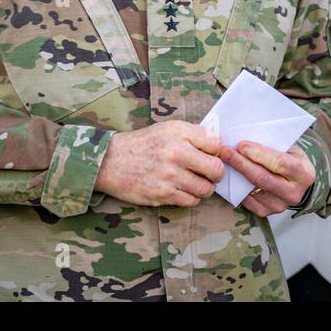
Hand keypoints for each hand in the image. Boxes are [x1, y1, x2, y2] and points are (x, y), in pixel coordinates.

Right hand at [95, 120, 224, 207]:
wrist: (111, 161)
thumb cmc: (143, 143)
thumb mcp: (168, 129)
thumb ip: (194, 134)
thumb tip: (218, 144)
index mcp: (179, 133)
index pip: (216, 145)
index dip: (217, 152)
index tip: (210, 155)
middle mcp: (176, 153)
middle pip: (216, 169)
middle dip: (216, 173)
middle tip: (209, 174)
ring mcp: (169, 175)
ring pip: (205, 189)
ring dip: (205, 188)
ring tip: (196, 183)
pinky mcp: (162, 194)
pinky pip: (190, 201)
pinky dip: (191, 198)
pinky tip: (183, 190)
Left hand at [219, 141, 315, 217]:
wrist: (297, 182)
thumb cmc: (290, 158)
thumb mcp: (290, 147)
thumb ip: (273, 143)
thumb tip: (246, 135)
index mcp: (303, 173)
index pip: (279, 163)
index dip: (258, 154)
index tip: (240, 145)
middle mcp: (294, 192)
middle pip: (262, 178)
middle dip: (241, 163)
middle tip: (225, 151)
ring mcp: (280, 205)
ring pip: (252, 190)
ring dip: (235, 175)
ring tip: (223, 161)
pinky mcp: (267, 212)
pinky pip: (247, 200)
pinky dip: (236, 188)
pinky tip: (229, 176)